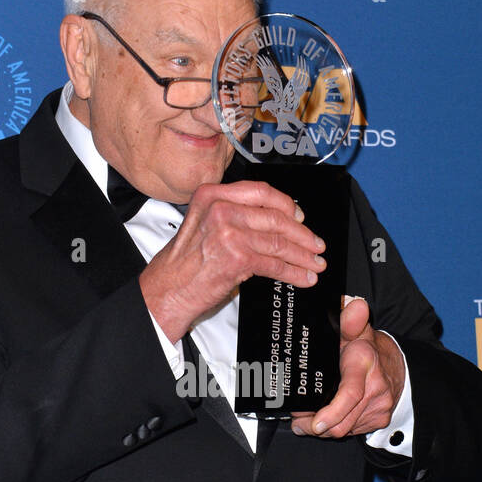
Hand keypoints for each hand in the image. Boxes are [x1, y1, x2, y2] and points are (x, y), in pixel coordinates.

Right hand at [139, 181, 325, 342]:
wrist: (166, 289)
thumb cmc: (183, 263)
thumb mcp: (203, 224)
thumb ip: (233, 214)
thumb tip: (272, 221)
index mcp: (212, 194)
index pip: (261, 191)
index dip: (287, 204)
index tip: (300, 217)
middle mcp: (221, 209)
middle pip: (276, 217)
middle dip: (302, 234)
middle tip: (315, 244)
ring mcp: (229, 232)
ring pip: (279, 241)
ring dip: (302, 255)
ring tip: (314, 264)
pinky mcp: (237, 257)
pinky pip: (274, 264)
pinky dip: (293, 272)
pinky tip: (302, 277)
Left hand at [291, 297, 404, 438]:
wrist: (395, 366)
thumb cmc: (366, 350)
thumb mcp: (356, 331)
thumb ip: (349, 320)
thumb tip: (354, 305)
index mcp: (363, 364)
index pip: (349, 394)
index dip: (331, 412)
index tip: (315, 422)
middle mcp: (374, 388)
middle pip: (341, 421)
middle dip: (314, 424)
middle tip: (297, 419)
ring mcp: (378, 406)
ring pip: (344, 429)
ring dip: (322, 428)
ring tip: (306, 421)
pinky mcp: (379, 419)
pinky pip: (352, 431)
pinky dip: (336, 427)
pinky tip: (327, 420)